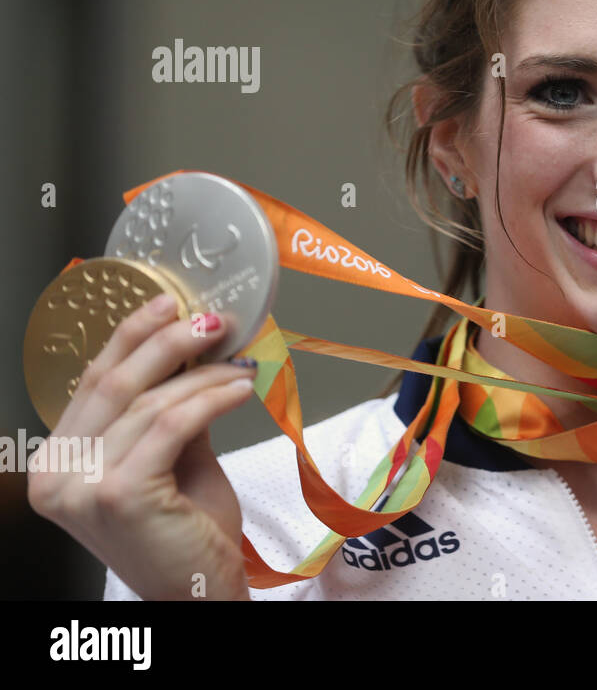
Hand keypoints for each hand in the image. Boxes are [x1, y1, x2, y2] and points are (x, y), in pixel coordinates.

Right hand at [27, 293, 257, 599]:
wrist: (197, 591)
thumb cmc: (183, 529)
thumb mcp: (169, 457)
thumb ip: (168, 409)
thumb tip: (192, 348)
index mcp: (56, 461)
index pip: (91, 384)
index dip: (131, 338)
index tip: (170, 305)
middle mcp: (56, 474)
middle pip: (112, 385)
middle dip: (167, 342)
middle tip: (212, 319)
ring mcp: (82, 488)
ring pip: (149, 404)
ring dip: (203, 375)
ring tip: (239, 363)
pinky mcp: (120, 496)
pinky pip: (172, 426)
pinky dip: (211, 399)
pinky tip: (240, 389)